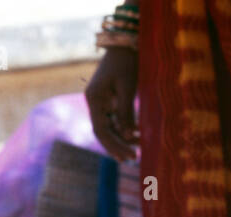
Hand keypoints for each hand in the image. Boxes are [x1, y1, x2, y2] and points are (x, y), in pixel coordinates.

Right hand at [85, 46, 139, 161]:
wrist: (125, 43)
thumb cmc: (126, 63)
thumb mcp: (127, 88)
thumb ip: (126, 112)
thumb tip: (127, 136)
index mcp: (94, 99)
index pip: (101, 130)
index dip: (115, 145)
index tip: (130, 155)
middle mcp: (94, 102)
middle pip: (103, 131)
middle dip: (117, 146)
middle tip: (133, 158)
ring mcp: (100, 101)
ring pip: (108, 127)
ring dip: (121, 138)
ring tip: (137, 150)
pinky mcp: (108, 99)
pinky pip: (113, 119)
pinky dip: (123, 128)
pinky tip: (135, 136)